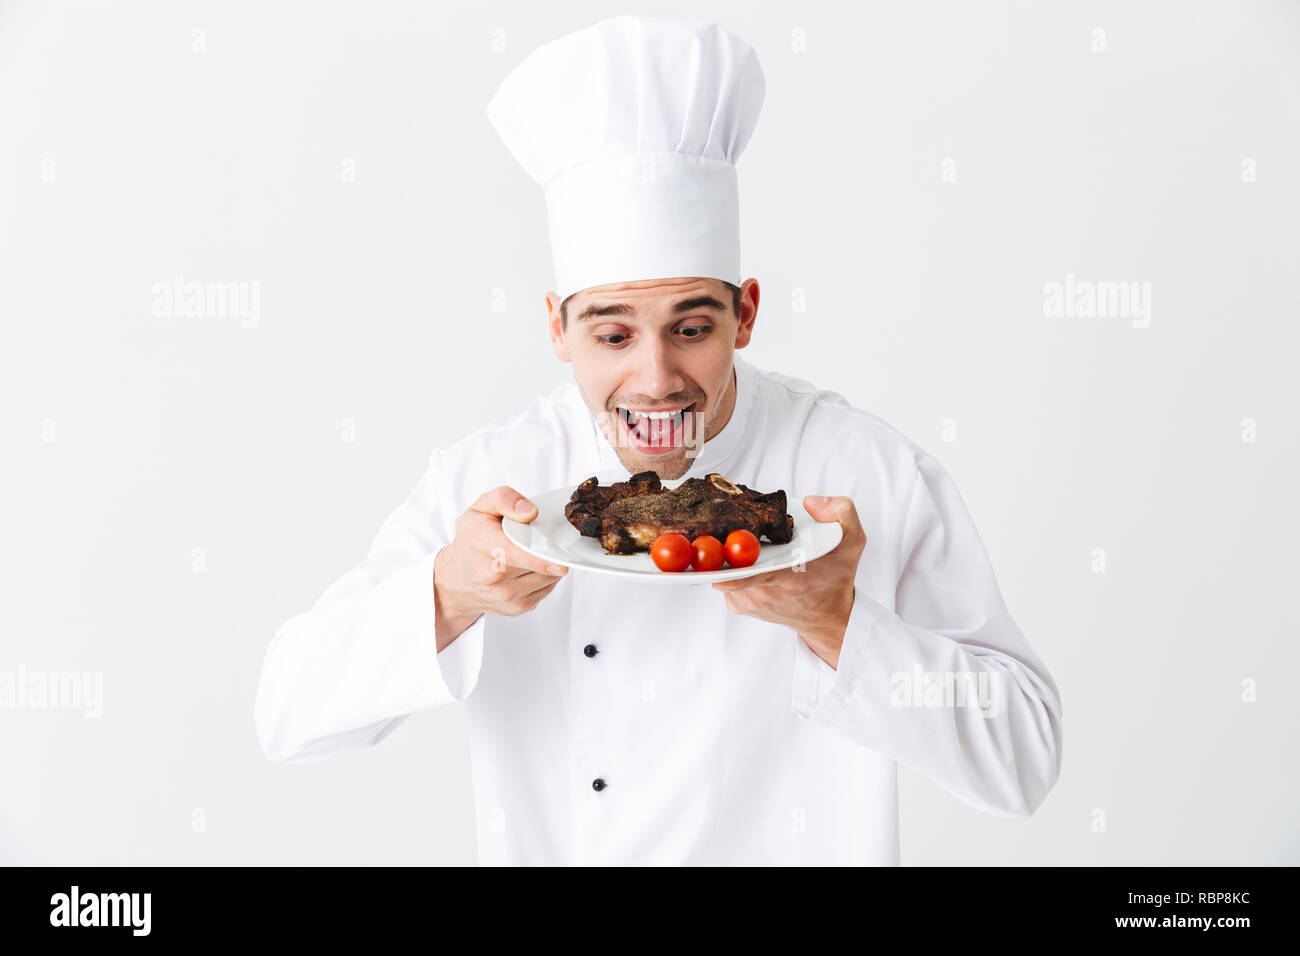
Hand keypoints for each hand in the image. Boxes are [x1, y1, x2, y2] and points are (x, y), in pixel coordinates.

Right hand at [433, 486, 568, 649]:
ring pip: (548, 578)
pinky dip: (546, 576)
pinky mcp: (518, 607)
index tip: (561, 563)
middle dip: (549, 551)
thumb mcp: (480, 508)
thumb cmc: (470, 541)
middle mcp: (493, 578)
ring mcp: (507, 597)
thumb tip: (530, 511)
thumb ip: (504, 499)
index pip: (513, 554)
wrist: (455, 582)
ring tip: (532, 552)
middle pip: (538, 565)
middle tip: (543, 540)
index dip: (540, 559)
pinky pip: (547, 588)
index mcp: (483, 547)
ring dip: (549, 563)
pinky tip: (531, 567)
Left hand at [711, 495, 865, 668]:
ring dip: (731, 555)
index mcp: (791, 578)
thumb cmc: (837, 575)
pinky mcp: (738, 605)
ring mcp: (749, 601)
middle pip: (732, 566)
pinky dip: (732, 567)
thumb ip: (841, 512)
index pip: (755, 575)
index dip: (735, 567)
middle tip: (726, 528)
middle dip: (726, 547)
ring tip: (748, 544)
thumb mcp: (852, 540)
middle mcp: (765, 594)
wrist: (827, 615)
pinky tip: (750, 561)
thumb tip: (809, 502)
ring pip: (726, 570)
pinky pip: (726, 579)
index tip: (718, 562)